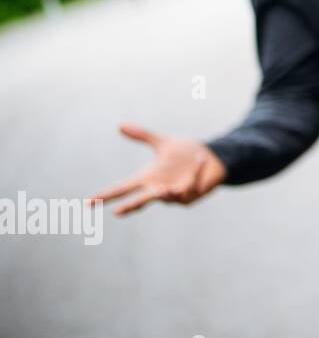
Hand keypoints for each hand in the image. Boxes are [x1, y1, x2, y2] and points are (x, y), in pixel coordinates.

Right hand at [90, 124, 226, 215]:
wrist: (211, 157)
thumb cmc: (184, 153)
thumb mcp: (163, 142)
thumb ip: (143, 136)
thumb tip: (120, 125)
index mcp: (147, 178)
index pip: (122, 189)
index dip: (105, 195)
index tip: (88, 202)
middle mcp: (157, 189)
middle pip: (140, 201)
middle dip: (130, 206)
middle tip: (117, 212)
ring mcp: (174, 195)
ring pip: (167, 195)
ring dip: (166, 190)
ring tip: (161, 188)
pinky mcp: (190, 196)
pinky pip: (190, 185)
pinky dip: (195, 172)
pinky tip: (201, 160)